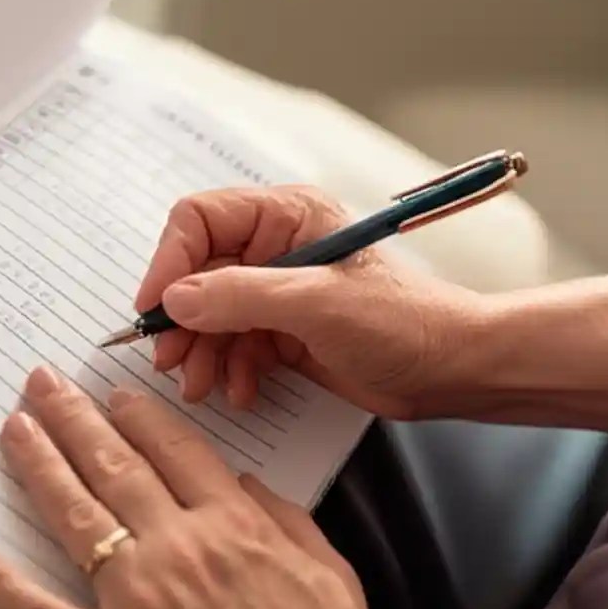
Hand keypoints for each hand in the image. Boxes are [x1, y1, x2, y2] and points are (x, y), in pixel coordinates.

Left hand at [0, 367, 378, 608]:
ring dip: (40, 463)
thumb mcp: (331, 580)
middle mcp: (177, 550)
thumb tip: (247, 485)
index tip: (116, 397)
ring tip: (13, 429)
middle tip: (43, 384)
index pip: (177, 451)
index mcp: (233, 529)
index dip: (141, 417)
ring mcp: (134, 600)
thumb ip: (288, 523)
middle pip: (116, 465)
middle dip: (75, 418)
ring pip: (76, 512)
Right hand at [136, 186, 485, 419]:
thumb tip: (175, 299)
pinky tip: (241, 392)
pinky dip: (228, 369)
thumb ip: (241, 296)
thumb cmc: (404, 322)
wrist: (452, 371)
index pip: (200, 221)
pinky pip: (232, 345)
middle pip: (196, 273)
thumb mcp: (317, 304)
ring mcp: (276, 291)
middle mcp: (274, 247)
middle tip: (171, 360)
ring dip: (200, 352)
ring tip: (201, 386)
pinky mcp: (281, 330)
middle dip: (182, 320)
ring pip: (208, 315)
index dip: (169, 262)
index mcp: (285, 216)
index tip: (155, 309)